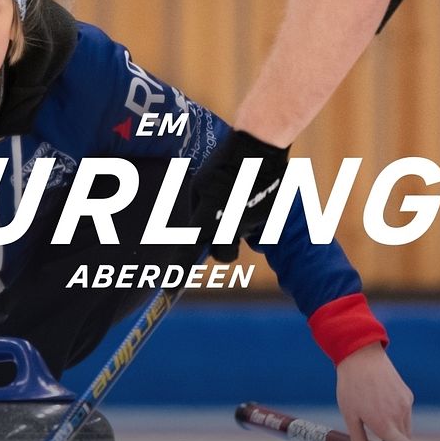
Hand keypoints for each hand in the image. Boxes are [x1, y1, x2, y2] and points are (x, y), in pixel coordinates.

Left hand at [191, 130, 288, 261]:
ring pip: (240, 237)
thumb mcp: (199, 185)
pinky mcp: (269, 218)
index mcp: (209, 220)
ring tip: (236, 197)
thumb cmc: (222, 164)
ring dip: (236, 226)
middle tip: (215, 229)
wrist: (259, 149)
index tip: (169, 291)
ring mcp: (252, 225)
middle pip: (223, 256)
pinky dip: (251, 212)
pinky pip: (256, 224)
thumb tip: (196, 225)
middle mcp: (231, 228)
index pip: (190, 251)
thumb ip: (197, 210)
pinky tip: (250, 192)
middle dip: (218, 248)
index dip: (179, 272)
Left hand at [335, 342, 415, 440]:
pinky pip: (405, 411)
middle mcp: (399, 416)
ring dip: (395, 427)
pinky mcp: (408, 394)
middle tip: (374, 433)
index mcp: (384, 424)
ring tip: (375, 412)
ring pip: (405, 425)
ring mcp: (406, 404)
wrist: (361, 357)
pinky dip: (397, 412)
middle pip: (403, 439)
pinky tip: (381, 400)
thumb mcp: (350, 416)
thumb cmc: (351, 387)